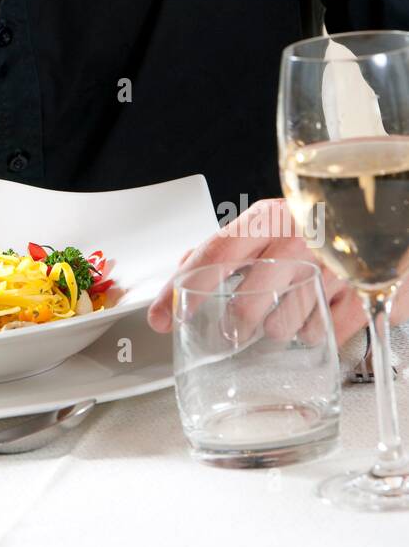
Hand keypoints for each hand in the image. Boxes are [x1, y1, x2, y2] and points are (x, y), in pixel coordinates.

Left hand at [146, 197, 408, 347]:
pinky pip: (323, 336)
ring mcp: (334, 269)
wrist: (388, 211)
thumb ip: (228, 244)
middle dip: (237, 323)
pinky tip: (320, 314)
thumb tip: (181, 265)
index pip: (214, 254)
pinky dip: (316, 332)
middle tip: (237, 327)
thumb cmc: (322, 221)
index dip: (183, 290)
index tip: (161, 317)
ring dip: (280, 328)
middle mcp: (298, 240)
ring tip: (291, 309)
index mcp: (269, 217)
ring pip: (283, 328)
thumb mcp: (273, 220)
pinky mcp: (366, 298)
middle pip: (246, 304)